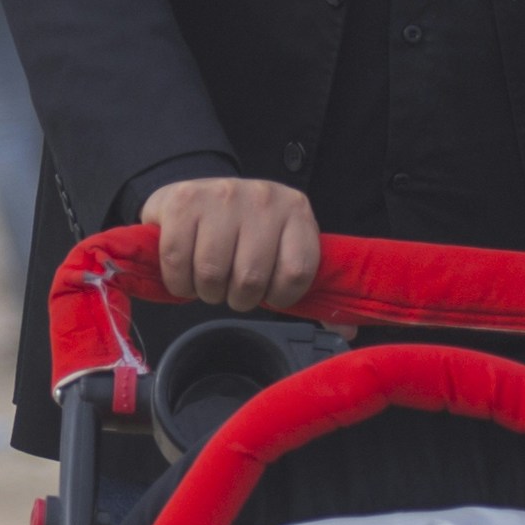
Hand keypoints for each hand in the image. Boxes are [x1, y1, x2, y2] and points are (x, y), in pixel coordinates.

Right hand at [137, 176, 320, 312]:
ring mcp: (221, 196)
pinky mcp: (183, 201)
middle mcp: (263, 198)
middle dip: (237, 298)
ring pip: (212, 272)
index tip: (268, 294)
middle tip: (231, 290)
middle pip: (251, 278)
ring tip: (207, 282)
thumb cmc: (244, 229)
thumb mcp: (282, 247)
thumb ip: (307, 288)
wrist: (200, 191)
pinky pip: (177, 259)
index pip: (298, 273)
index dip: (279, 296)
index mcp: (296, 211)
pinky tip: (185, 274)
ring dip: (205, 291)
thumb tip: (347, 333)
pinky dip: (178, 281)